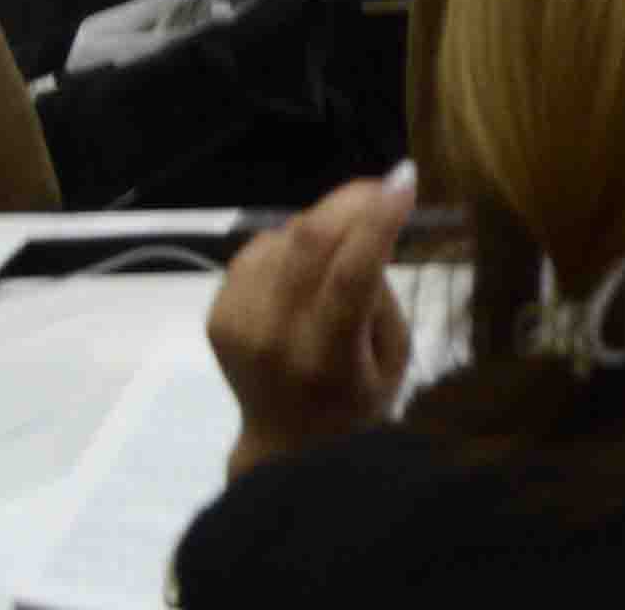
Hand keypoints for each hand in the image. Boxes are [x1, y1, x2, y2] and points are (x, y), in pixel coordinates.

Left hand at [208, 173, 414, 473]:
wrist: (285, 445)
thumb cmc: (357, 403)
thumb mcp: (393, 357)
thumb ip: (379, 294)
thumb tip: (370, 229)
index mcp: (326, 357)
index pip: (351, 273)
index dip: (379, 219)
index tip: (406, 179)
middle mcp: (273, 335)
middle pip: (308, 240)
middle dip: (351, 200)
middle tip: (383, 188)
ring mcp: (238, 322)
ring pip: (283, 235)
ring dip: (322, 222)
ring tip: (347, 236)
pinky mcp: (218, 312)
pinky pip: (258, 249)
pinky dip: (289, 241)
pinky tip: (306, 260)